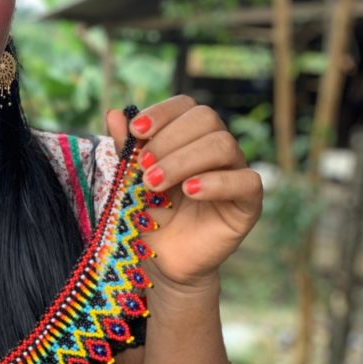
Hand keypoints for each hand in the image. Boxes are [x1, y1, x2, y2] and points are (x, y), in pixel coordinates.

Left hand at [106, 96, 262, 292]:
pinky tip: (189, 191)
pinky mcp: (248, 204)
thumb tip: (114, 113)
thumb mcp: (129, 177)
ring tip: (153, 183)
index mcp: (189, 136)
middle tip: (143, 166)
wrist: (160, 258)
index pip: (187, 105)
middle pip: (207, 119)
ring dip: (183, 161)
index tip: (135, 130)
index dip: (162, 112)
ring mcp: (235, 174)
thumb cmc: (145, 212)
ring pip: (223, 145)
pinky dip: (215, 182)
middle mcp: (216, 150)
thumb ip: (125, 147)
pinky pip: (247, 182)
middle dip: (169, 139)